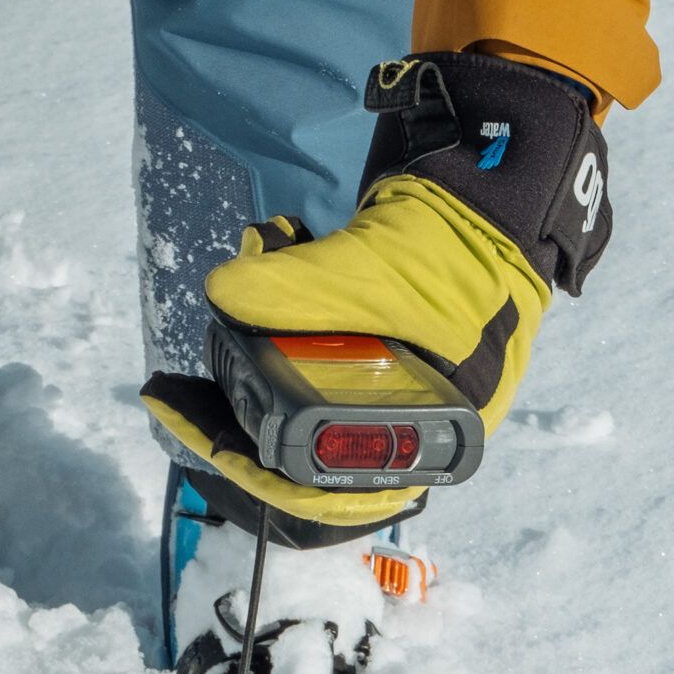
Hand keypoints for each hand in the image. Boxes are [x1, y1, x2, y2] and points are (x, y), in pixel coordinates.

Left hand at [143, 51, 612, 532]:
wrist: (496, 182)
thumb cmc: (459, 245)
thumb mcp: (373, 269)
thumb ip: (298, 285)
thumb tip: (221, 293)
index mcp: (428, 433)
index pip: (330, 491)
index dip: (260, 475)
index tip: (205, 443)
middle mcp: (409, 422)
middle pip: (302, 448)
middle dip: (237, 407)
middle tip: (177, 392)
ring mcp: (392, 382)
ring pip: (298, 391)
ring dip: (254, 339)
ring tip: (236, 280)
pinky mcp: (374, 340)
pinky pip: (309, 345)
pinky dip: (282, 302)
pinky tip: (271, 244)